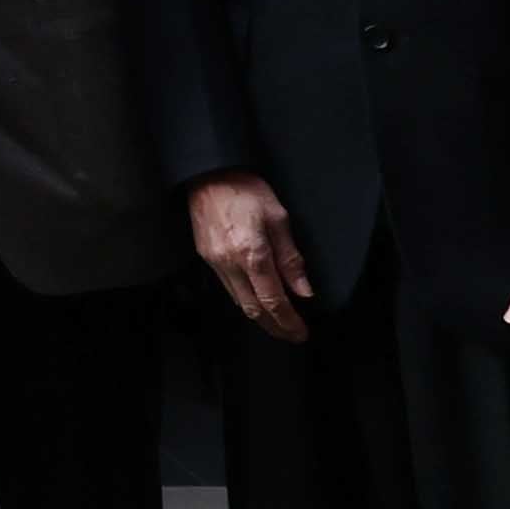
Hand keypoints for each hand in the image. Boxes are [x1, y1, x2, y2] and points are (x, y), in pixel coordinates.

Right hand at [186, 171, 311, 342]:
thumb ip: (291, 258)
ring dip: (260, 317)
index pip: (273, 300)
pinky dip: (245, 300)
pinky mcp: (206, 257)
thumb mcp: (279, 218)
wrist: (208, 174)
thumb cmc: (246, 190)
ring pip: (239, 302)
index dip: (289, 321)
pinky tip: (256, 300)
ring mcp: (215, 262)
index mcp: (252, 253)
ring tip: (278, 323)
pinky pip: (228, 288)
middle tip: (292, 334)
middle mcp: (230, 263)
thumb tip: (303, 291)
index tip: (301, 332)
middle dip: (275, 327)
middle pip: (254, 309)